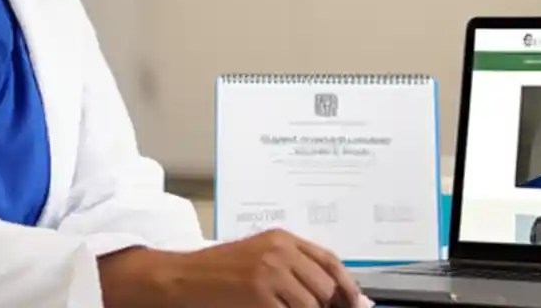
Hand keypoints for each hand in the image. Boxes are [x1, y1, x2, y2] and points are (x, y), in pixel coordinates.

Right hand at [163, 229, 364, 307]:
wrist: (183, 277)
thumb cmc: (218, 271)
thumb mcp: (258, 255)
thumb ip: (291, 265)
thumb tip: (328, 293)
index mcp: (282, 238)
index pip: (329, 260)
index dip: (347, 284)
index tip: (357, 302)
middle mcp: (280, 251)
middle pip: (325, 285)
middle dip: (330, 307)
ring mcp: (270, 273)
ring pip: (312, 304)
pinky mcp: (260, 295)